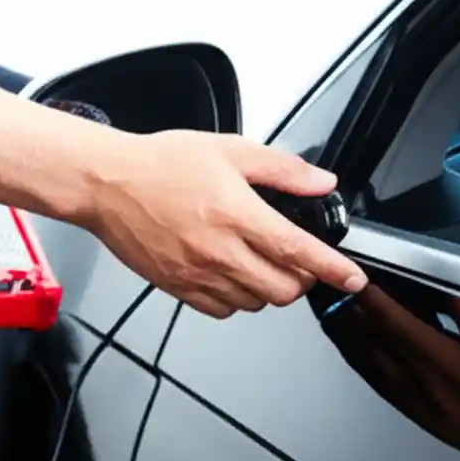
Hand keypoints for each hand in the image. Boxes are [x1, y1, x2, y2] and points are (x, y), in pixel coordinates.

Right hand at [82, 130, 365, 318]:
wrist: (107, 183)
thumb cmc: (159, 163)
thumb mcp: (229, 149)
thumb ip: (281, 169)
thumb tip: (319, 182)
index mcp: (236, 214)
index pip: (299, 252)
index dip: (333, 270)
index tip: (352, 279)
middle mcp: (219, 250)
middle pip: (283, 289)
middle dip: (302, 279)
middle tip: (298, 261)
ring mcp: (197, 274)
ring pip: (256, 303)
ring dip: (269, 289)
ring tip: (261, 263)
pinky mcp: (178, 287)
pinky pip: (223, 311)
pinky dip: (237, 300)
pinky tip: (232, 275)